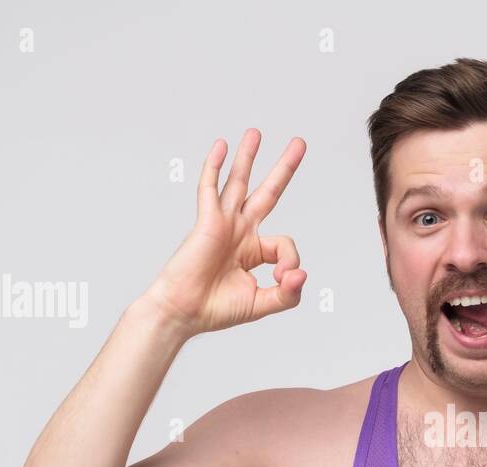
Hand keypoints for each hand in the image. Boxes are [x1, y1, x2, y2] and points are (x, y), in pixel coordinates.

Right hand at [144, 129, 306, 335]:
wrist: (184, 312)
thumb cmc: (216, 309)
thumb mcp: (262, 304)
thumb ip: (288, 293)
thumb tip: (302, 274)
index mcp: (254, 250)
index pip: (284, 244)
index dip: (291, 261)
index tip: (285, 279)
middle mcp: (240, 231)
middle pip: (267, 193)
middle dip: (284, 168)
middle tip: (299, 143)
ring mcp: (223, 223)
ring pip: (238, 182)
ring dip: (247, 157)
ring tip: (256, 133)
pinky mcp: (207, 221)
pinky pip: (210, 188)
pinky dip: (214, 167)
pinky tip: (221, 145)